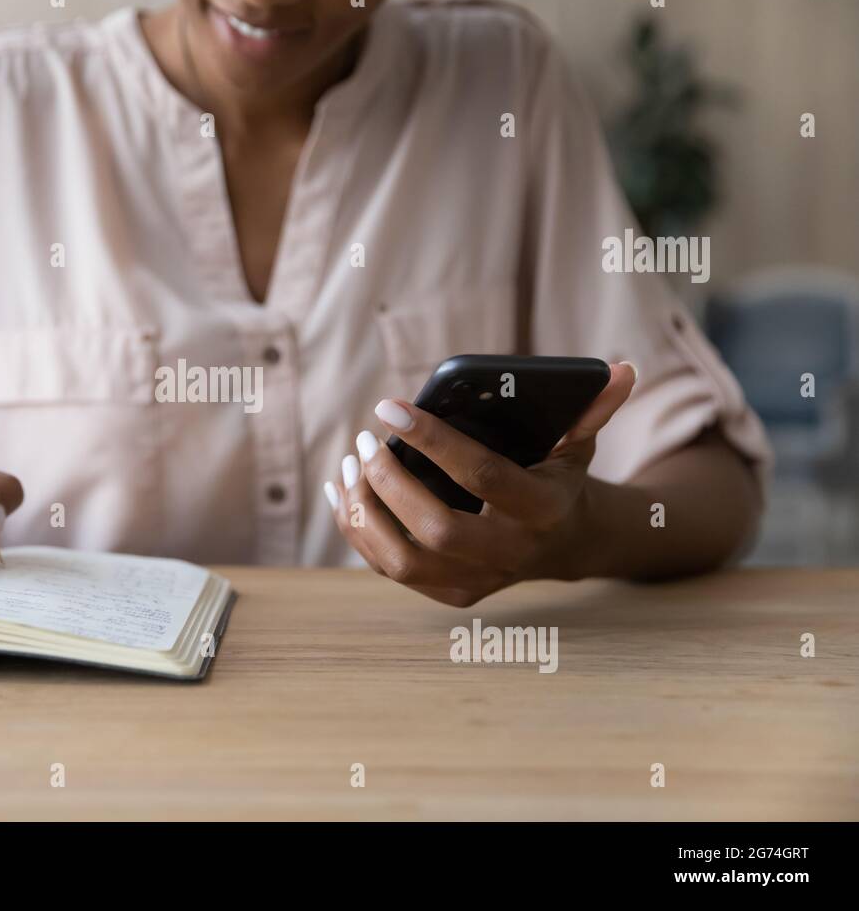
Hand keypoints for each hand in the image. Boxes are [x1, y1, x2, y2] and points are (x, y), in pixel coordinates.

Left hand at [325, 362, 636, 605]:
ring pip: (402, 559)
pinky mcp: (451, 594)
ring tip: (348, 463)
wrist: (565, 543)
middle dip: (389, 481)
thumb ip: (592, 408)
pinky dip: (358, 531)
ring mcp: (479, 581)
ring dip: (364, 509)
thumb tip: (622, 370)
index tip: (388, 407)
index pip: (481, 475)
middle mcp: (511, 553)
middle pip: (435, 528)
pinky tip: (342, 492)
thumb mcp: (578, 443)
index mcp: (543, 509)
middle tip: (364, 442)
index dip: (432, 439)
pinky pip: (389, 569)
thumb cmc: (559, 478)